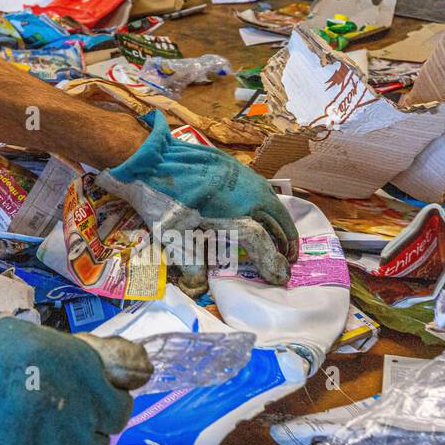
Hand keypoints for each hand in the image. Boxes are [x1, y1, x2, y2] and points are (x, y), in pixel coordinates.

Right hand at [0, 318, 143, 444]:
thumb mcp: (31, 339)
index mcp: (83, 372)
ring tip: (24, 437)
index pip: (120, 406)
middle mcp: (79, 412)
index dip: (102, 405)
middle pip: (101, 437)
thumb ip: (73, 362)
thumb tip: (102, 375)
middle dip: (82, 430)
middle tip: (50, 422)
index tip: (86, 406)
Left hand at [98, 111, 299, 292]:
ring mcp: (247, 179)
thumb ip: (191, 262)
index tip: (281, 277)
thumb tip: (197, 285)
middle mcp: (250, 196)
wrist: (155, 158)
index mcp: (238, 217)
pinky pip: (263, 189)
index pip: (264, 246)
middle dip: (287, 242)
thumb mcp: (175, 236)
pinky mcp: (239, 168)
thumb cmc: (164, 200)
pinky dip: (270, 206)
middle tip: (289, 259)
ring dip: (281, 223)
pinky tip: (263, 212)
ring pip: (274, 204)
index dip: (273, 264)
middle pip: (279, 222)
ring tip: (283, 238)